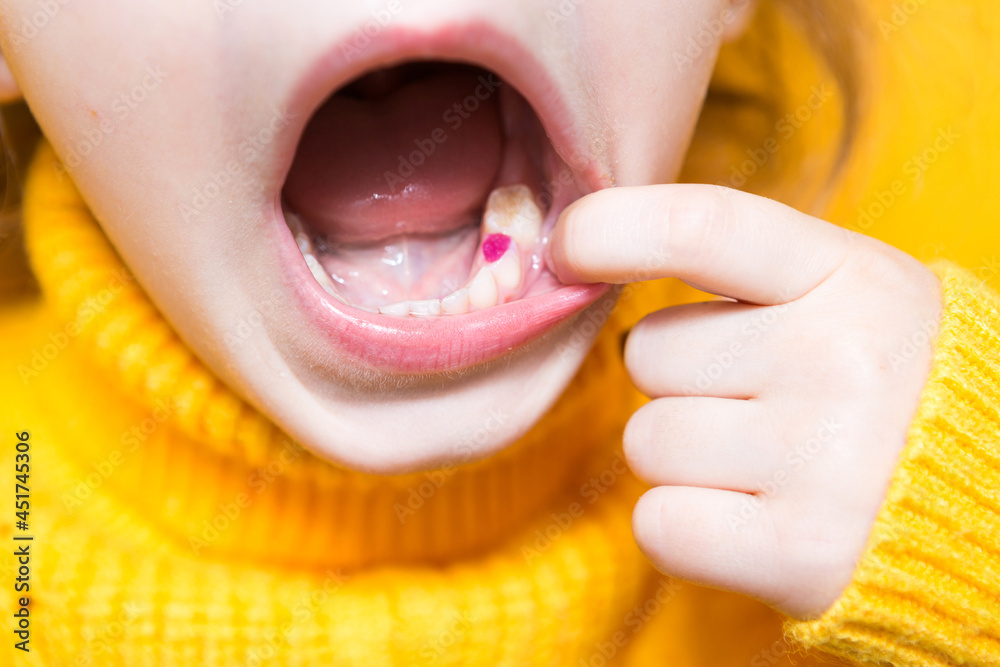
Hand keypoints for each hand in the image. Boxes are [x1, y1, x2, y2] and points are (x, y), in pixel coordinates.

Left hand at [550, 184, 942, 617]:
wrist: (987, 499)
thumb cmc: (885, 384)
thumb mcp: (842, 294)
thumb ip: (736, 267)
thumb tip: (579, 251)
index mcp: (849, 277)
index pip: (701, 226)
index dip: (610, 228)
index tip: (565, 246)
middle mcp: (841, 359)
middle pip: (648, 354)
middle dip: (676, 380)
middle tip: (756, 401)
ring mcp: (827, 461)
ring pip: (647, 442)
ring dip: (682, 458)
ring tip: (764, 462)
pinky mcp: (806, 553)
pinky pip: (660, 524)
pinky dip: (682, 527)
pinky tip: (745, 518)